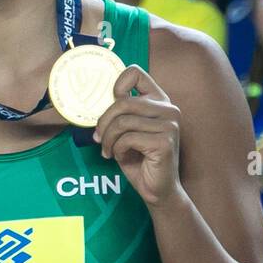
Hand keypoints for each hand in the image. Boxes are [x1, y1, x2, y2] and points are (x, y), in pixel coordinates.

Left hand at [92, 66, 182, 208]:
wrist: (157, 189)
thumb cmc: (139, 158)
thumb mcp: (126, 130)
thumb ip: (119, 112)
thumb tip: (93, 100)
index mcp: (159, 100)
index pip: (135, 73)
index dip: (116, 86)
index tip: (109, 106)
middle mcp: (168, 108)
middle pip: (122, 102)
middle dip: (104, 122)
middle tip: (98, 138)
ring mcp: (169, 125)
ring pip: (122, 121)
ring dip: (108, 139)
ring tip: (108, 150)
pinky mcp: (165, 141)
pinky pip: (127, 139)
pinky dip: (116, 149)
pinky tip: (120, 156)